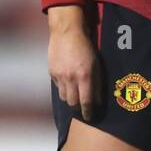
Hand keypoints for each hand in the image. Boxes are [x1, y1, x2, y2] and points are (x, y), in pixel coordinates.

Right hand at [47, 5, 104, 122]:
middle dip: (78, 108)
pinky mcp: (52, 73)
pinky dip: (64, 88)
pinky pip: (58, 87)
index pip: (87, 101)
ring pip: (64, 97)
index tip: (91, 118)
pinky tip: (68, 83)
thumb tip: (99, 100)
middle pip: (73, 103)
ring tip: (76, 97)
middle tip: (83, 109)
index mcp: (85, 75)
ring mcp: (60, 76)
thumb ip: (98, 82)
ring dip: (71, 99)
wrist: (67, 32)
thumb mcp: (97, 63)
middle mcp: (71, 78)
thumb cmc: (86, 46)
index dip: (89, 112)